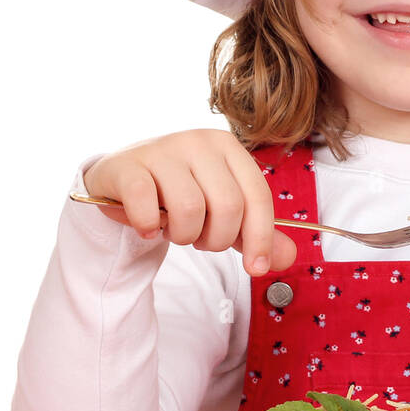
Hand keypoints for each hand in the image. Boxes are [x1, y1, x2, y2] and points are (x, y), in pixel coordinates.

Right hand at [83, 129, 297, 277]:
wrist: (123, 179)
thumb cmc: (179, 194)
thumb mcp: (221, 210)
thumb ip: (254, 233)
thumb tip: (286, 258)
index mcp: (228, 148)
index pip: (258, 195)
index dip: (261, 237)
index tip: (256, 268)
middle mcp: (199, 142)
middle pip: (228, 205)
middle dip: (217, 239)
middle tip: (200, 240)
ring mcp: (162, 150)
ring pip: (190, 208)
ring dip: (184, 235)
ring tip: (175, 230)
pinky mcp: (129, 165)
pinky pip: (146, 204)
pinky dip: (148, 226)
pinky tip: (148, 227)